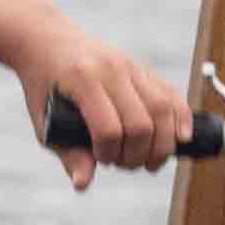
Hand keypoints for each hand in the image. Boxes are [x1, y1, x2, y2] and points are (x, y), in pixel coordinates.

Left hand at [2, 9, 188, 190]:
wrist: (45, 40)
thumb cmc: (42, 86)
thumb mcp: (44, 120)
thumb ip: (67, 152)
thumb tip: (83, 184)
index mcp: (82, 80)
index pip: (109, 129)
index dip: (109, 154)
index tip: (101, 160)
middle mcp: (111, 69)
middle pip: (141, 123)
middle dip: (137, 155)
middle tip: (124, 164)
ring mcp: (130, 66)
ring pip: (163, 109)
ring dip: (162, 144)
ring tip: (148, 161)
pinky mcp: (142, 68)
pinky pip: (171, 94)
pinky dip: (181, 118)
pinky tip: (181, 139)